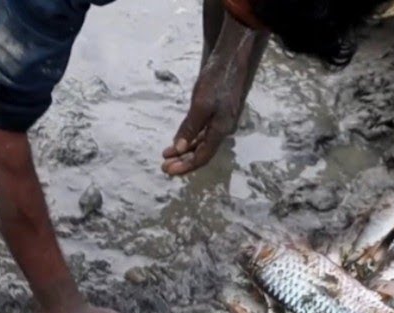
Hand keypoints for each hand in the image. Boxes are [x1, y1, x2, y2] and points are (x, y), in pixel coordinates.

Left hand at [161, 23, 263, 176]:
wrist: (229, 60)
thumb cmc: (216, 81)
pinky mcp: (215, 114)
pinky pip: (201, 133)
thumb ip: (190, 127)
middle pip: (201, 153)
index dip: (185, 166)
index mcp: (221, 129)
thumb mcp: (201, 104)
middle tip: (164, 167)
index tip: (168, 170)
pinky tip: (177, 143)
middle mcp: (222, 129)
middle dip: (183, 162)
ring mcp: (219, 122)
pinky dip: (189, 140)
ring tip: (167, 156)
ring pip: (200, 144)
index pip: (203, 156)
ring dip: (184, 152)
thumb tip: (180, 149)